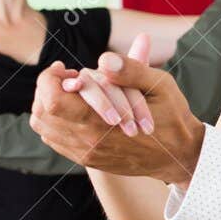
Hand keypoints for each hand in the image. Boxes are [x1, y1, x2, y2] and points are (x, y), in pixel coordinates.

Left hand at [30, 35, 202, 183]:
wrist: (180, 156)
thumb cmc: (172, 118)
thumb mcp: (160, 86)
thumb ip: (131, 69)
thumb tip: (104, 59)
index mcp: (101, 124)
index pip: (51, 98)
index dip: (51, 77)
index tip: (67, 68)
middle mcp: (88, 142)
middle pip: (40, 112)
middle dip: (47, 89)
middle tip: (68, 80)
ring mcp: (86, 154)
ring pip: (43, 127)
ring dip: (48, 105)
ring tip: (69, 93)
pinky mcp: (88, 160)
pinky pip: (54, 140)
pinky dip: (54, 121)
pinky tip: (73, 109)